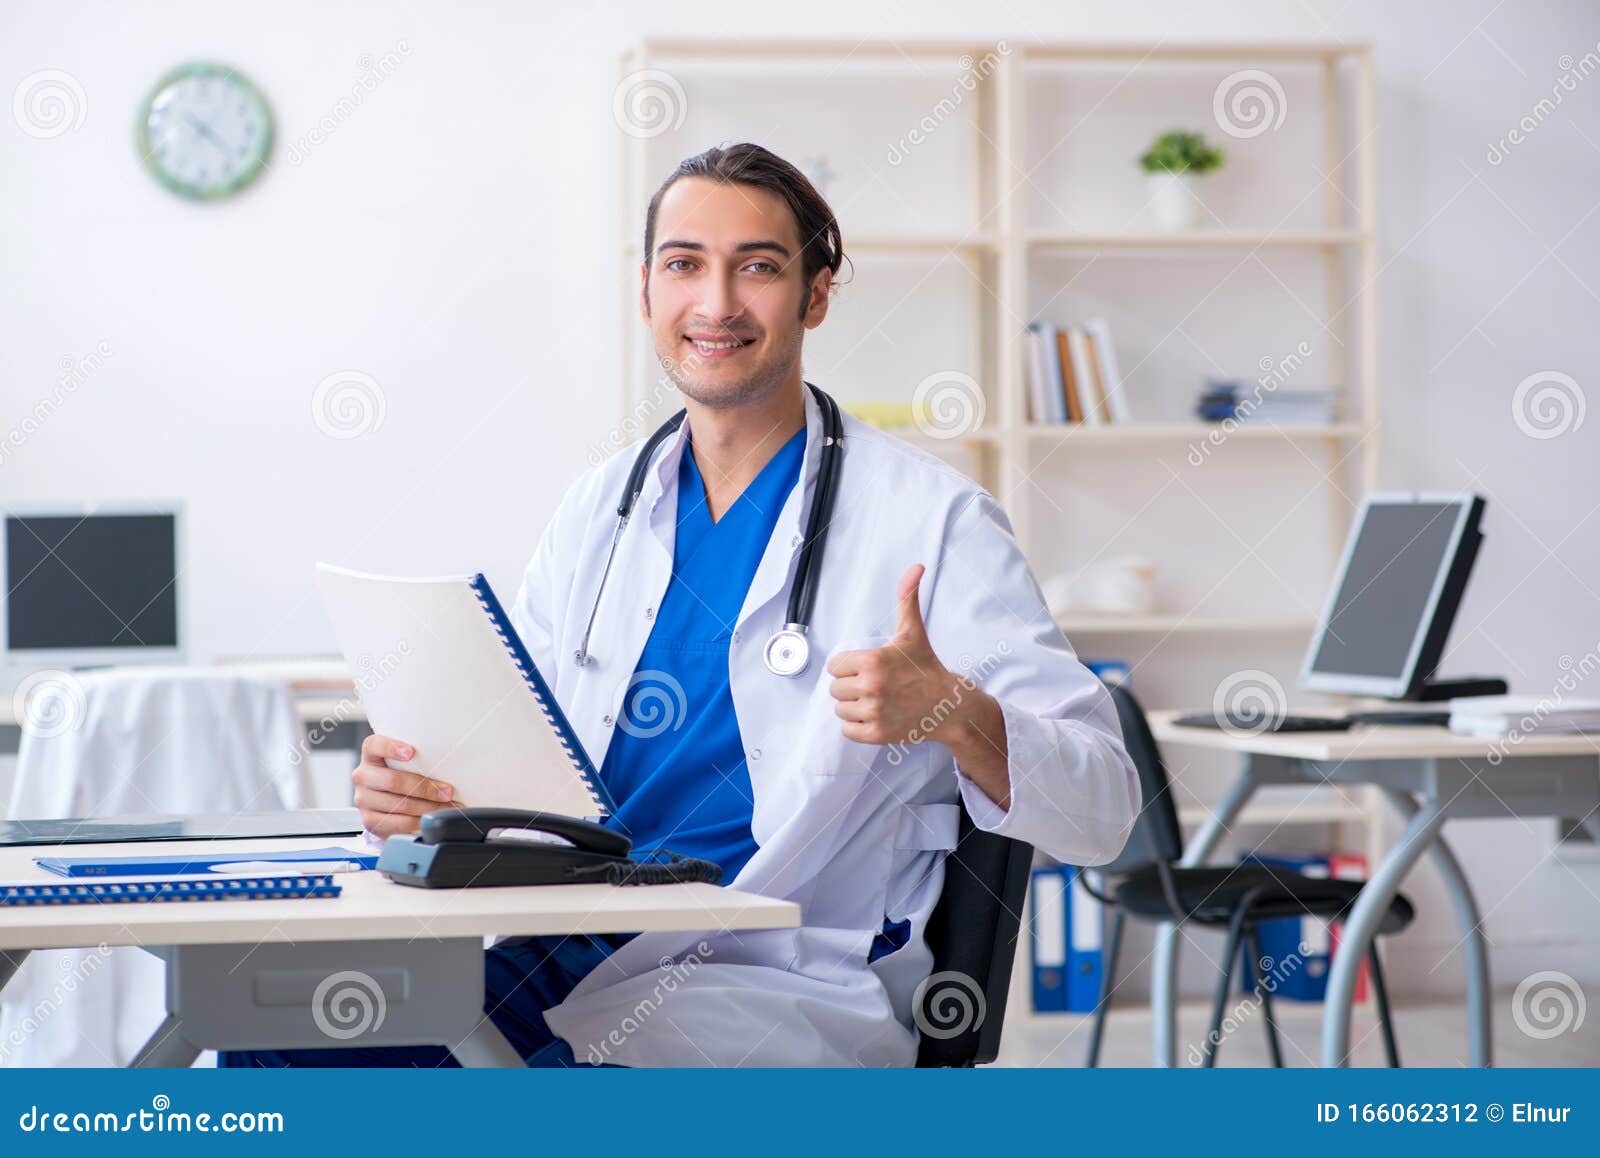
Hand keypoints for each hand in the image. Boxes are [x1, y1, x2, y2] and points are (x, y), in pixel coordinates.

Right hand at [351, 733, 456, 838]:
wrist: (384, 799)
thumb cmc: (401, 773)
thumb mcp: (405, 760)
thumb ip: (418, 757)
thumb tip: (450, 761)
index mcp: (370, 754)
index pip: (375, 745)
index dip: (391, 748)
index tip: (411, 752)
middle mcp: (363, 776)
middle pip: (393, 781)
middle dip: (426, 788)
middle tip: (447, 791)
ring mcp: (364, 800)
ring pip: (400, 804)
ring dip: (428, 807)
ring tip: (447, 806)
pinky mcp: (370, 822)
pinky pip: (399, 823)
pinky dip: (420, 822)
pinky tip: (431, 818)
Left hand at [826, 563, 1012, 806]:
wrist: (948, 705)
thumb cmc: (926, 667)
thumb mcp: (913, 631)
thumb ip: (907, 598)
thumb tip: (916, 566)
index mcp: (872, 661)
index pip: (834, 666)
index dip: (850, 667)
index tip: (869, 668)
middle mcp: (871, 687)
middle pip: (835, 689)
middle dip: (852, 687)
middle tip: (876, 685)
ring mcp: (874, 712)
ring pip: (840, 710)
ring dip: (854, 707)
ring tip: (877, 701)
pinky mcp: (876, 734)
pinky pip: (847, 730)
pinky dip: (858, 726)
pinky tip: (876, 716)